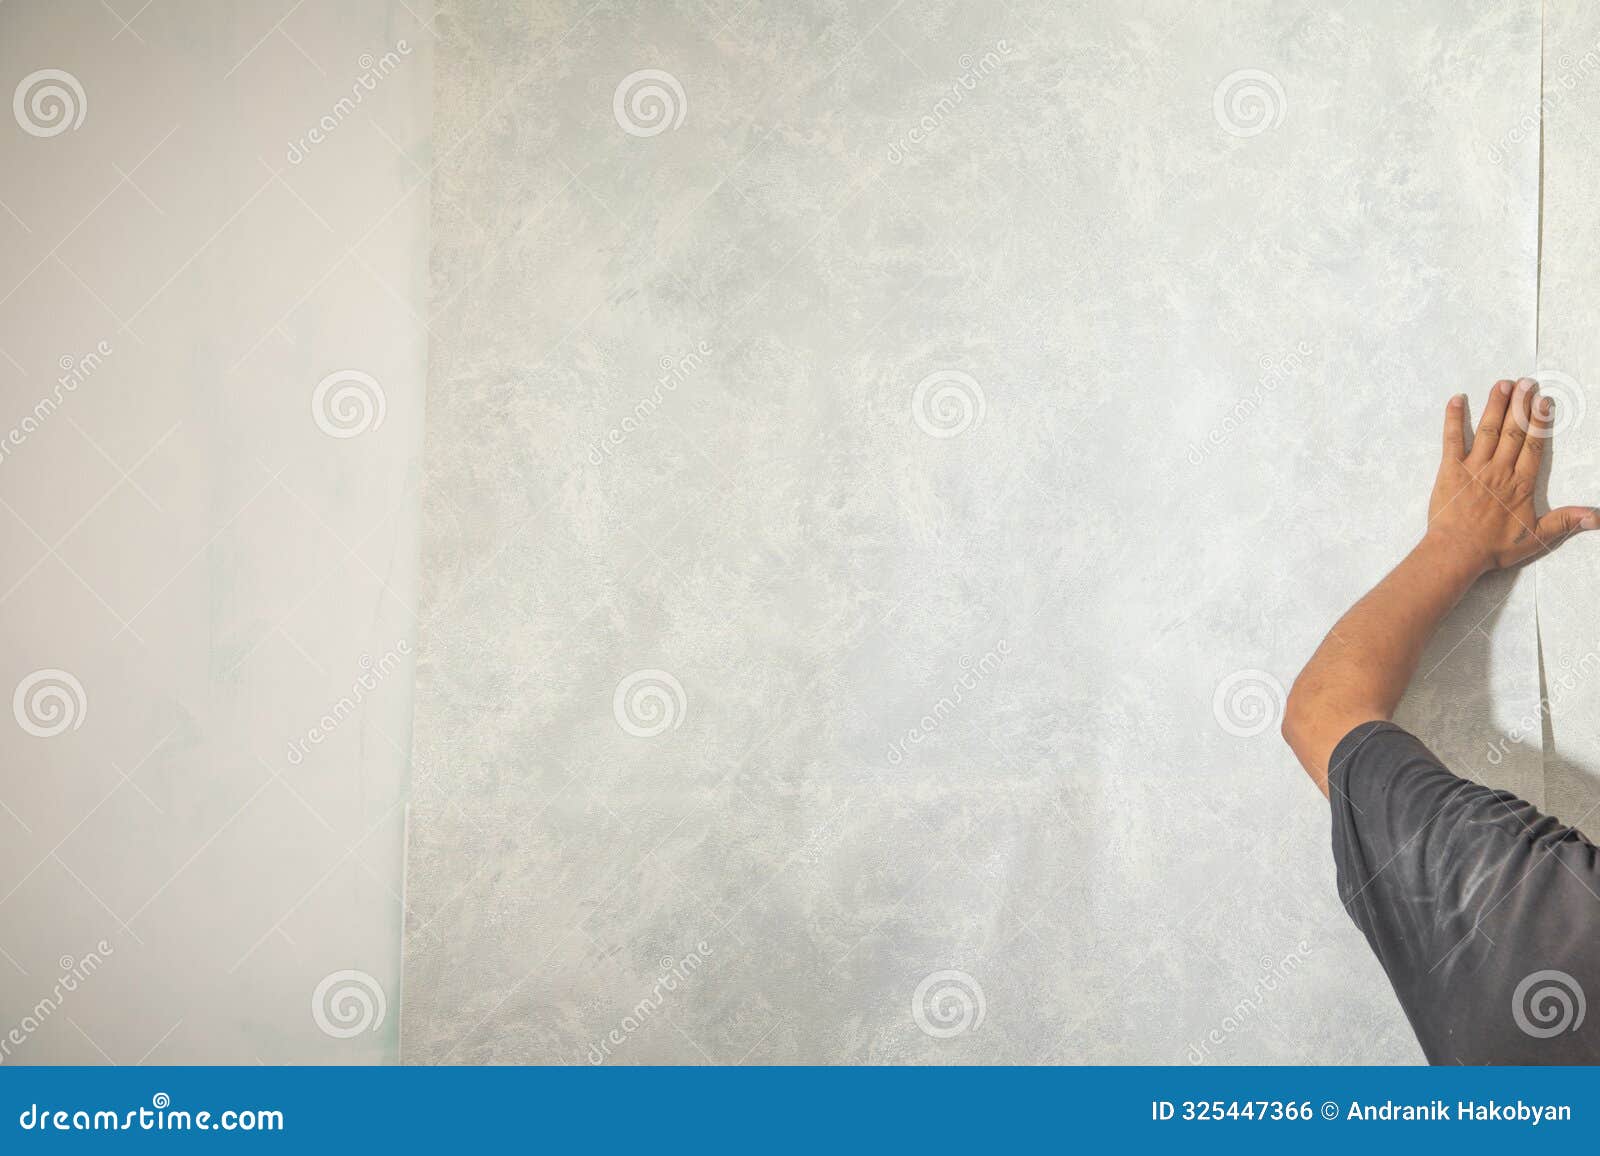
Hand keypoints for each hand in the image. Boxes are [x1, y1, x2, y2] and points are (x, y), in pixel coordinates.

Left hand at [1426, 377, 1598, 574]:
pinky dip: (1453, 419)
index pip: (1533, 446)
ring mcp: (1474, 468)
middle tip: (1526, 382)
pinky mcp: (1449, 470)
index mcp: (1521, 484)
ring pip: (1488, 430)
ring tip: (1503, 384)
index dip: (1539, 422)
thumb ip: (1565, 522)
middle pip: (1513, 431)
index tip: (1544, 401)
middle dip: (1520, 405)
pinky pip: (1451, 440)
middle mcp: (1499, 470)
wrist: (1457, 553)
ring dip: (1496, 406)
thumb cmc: (1494, 548)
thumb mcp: (1536, 538)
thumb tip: (1597, 518)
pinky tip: (1456, 399)